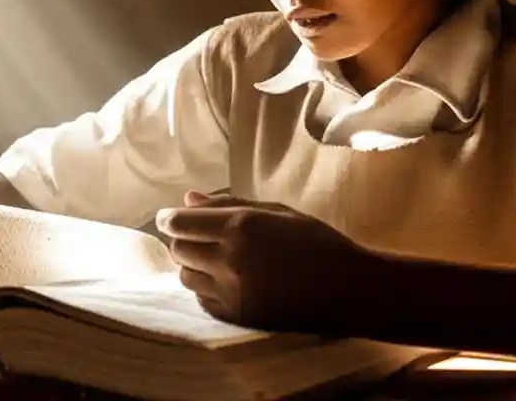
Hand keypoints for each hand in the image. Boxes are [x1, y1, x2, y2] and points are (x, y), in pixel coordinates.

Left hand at [156, 191, 368, 330]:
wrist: (347, 289)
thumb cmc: (316, 241)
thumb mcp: (276, 211)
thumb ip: (228, 204)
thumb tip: (187, 199)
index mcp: (240, 227)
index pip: (180, 223)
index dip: (169, 219)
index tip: (168, 217)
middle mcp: (229, 260)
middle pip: (179, 249)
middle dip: (182, 239)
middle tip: (196, 236)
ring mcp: (232, 292)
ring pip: (185, 276)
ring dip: (191, 264)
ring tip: (212, 258)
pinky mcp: (237, 316)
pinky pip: (201, 299)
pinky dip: (204, 287)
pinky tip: (224, 280)